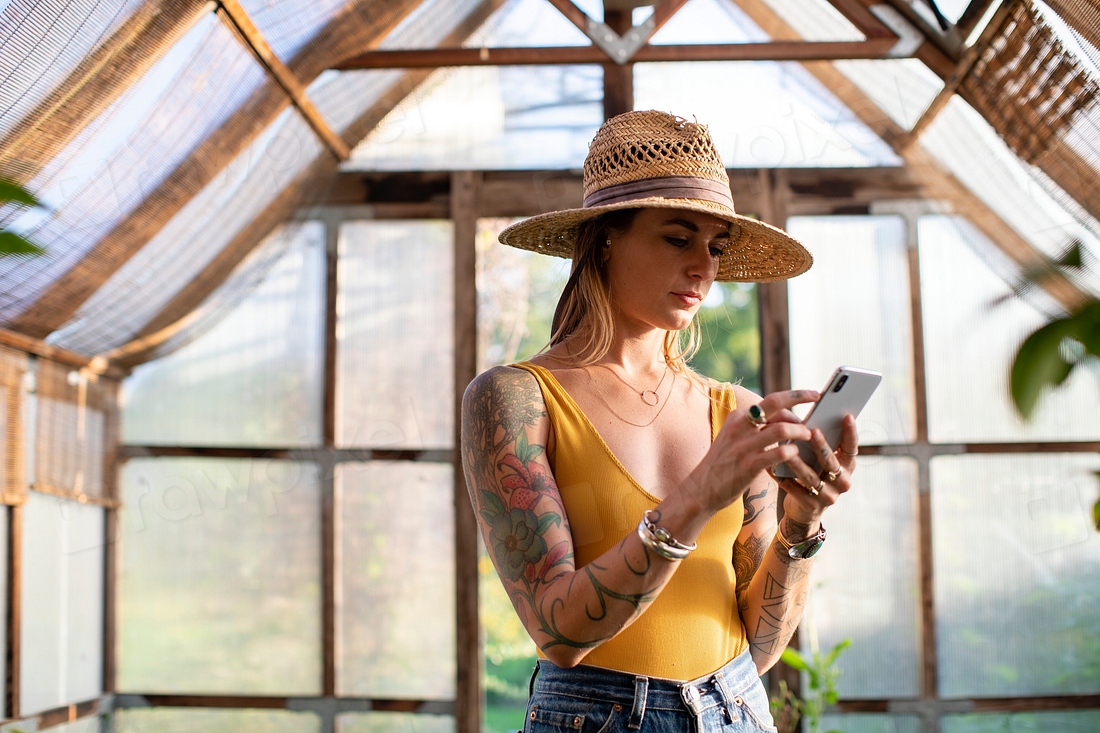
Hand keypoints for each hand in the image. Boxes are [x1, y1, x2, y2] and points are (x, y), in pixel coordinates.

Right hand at [685, 390, 819, 512]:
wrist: (702, 488)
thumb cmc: (724, 463)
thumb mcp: (735, 437)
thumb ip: (756, 427)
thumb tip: (786, 418)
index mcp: (738, 417)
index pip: (771, 400)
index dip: (794, 398)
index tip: (812, 395)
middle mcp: (740, 426)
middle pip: (775, 403)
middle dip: (800, 398)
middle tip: (818, 400)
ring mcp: (743, 446)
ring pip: (780, 429)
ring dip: (799, 431)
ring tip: (808, 436)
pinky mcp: (748, 466)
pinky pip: (776, 454)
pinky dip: (790, 452)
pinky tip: (795, 454)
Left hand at [777, 413, 858, 522]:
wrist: (805, 509)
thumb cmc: (814, 474)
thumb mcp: (822, 461)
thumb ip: (821, 444)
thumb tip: (810, 419)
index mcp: (847, 466)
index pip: (852, 448)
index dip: (851, 433)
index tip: (847, 416)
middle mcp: (842, 482)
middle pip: (831, 463)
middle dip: (822, 447)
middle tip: (812, 432)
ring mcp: (828, 496)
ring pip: (811, 477)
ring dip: (798, 464)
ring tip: (787, 452)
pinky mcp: (811, 505)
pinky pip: (794, 489)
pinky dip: (782, 478)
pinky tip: (771, 468)